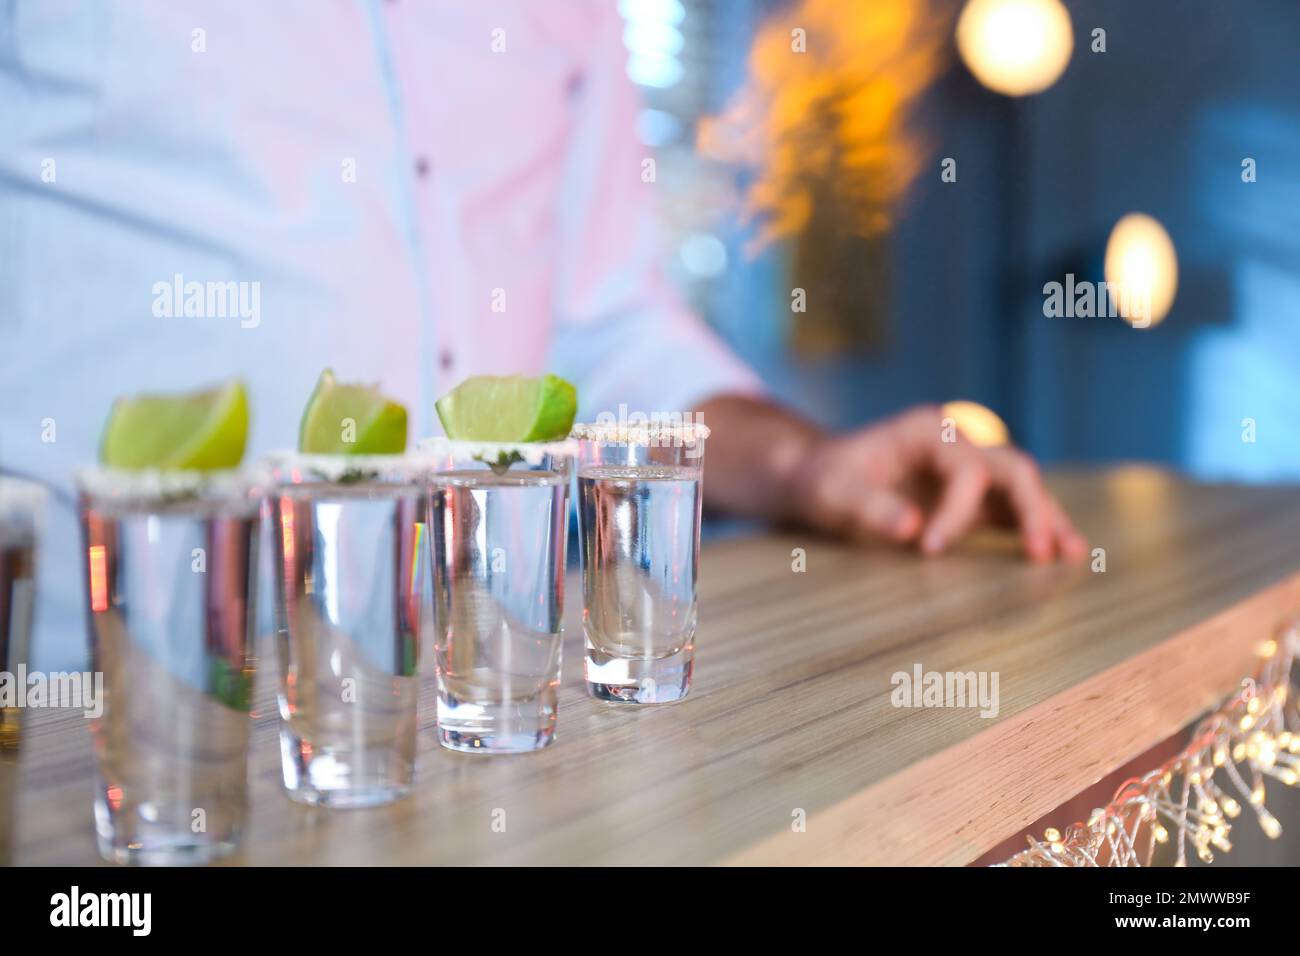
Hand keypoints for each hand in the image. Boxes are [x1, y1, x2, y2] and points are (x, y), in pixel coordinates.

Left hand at [788, 405, 1086, 561]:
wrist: (818, 477)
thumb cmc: (824, 481)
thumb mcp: (833, 494)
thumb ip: (869, 508)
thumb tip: (911, 528)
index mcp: (927, 431)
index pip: (966, 469)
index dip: (957, 511)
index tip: (928, 549)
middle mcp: (957, 442)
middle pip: (1012, 467)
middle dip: (1031, 509)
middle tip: (1039, 553)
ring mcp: (968, 468)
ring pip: (1022, 487)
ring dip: (1046, 519)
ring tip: (1069, 555)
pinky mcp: (970, 496)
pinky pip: (1011, 508)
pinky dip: (1035, 527)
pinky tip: (1062, 552)